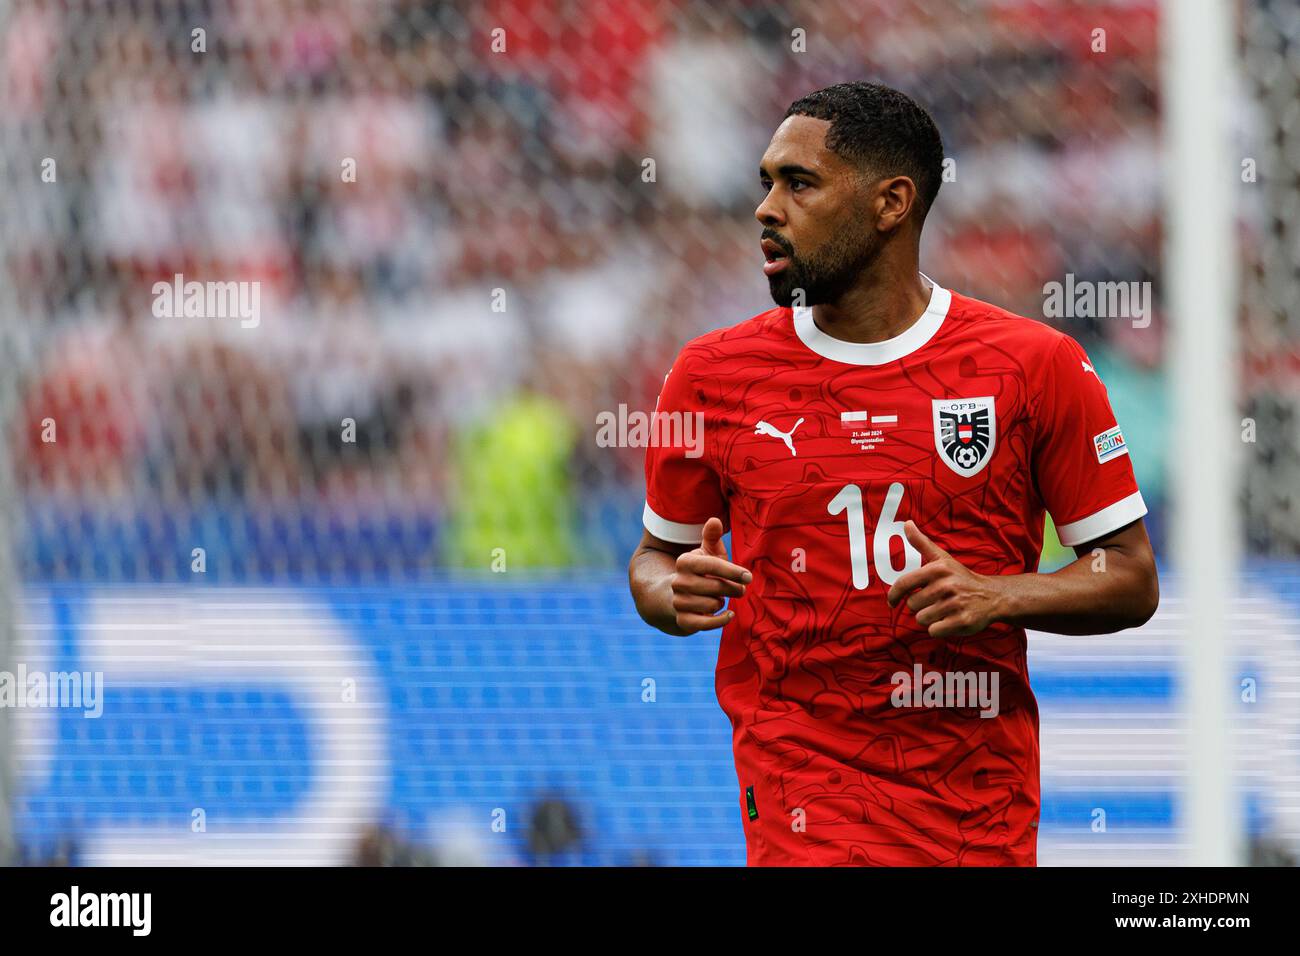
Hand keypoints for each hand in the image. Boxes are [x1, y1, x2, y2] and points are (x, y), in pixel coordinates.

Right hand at [670, 517, 752, 633]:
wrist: (675, 596)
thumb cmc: (700, 572)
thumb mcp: (706, 553)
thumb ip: (711, 537)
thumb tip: (714, 520)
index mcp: (684, 561)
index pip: (712, 565)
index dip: (732, 571)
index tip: (749, 576)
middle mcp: (678, 581)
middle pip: (717, 587)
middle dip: (733, 589)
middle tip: (740, 589)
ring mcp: (679, 602)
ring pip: (713, 604)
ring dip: (722, 602)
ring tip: (719, 597)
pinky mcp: (683, 620)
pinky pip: (705, 624)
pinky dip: (720, 621)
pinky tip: (729, 614)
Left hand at [886, 521, 1007, 637]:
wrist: (992, 596)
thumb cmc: (961, 578)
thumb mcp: (942, 558)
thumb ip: (921, 543)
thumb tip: (906, 523)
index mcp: (938, 569)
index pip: (904, 583)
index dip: (893, 595)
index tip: (892, 602)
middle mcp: (946, 585)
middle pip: (912, 605)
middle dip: (920, 607)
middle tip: (936, 601)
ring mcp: (955, 603)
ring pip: (922, 619)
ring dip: (930, 618)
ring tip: (944, 610)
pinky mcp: (963, 621)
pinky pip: (934, 631)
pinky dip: (939, 629)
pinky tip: (950, 620)